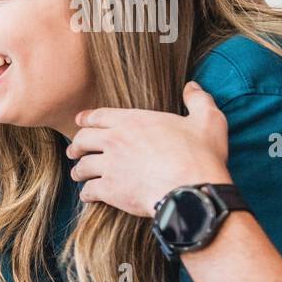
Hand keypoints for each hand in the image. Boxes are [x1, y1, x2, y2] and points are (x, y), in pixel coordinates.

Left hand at [68, 82, 231, 217]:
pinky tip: (88, 195)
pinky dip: (86, 193)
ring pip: (83, 166)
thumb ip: (198, 100)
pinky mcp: (109, 190)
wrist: (192, 191)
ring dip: (79, 170)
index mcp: (133, 121)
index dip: (87, 119)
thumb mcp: (208, 120)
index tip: (80, 122)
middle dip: (77, 145)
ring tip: (79, 174)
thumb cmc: (200, 156)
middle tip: (74, 151)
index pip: (99, 116)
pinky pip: (89, 190)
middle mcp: (115, 140)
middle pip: (83, 139)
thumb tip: (192, 86)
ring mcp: (110, 165)